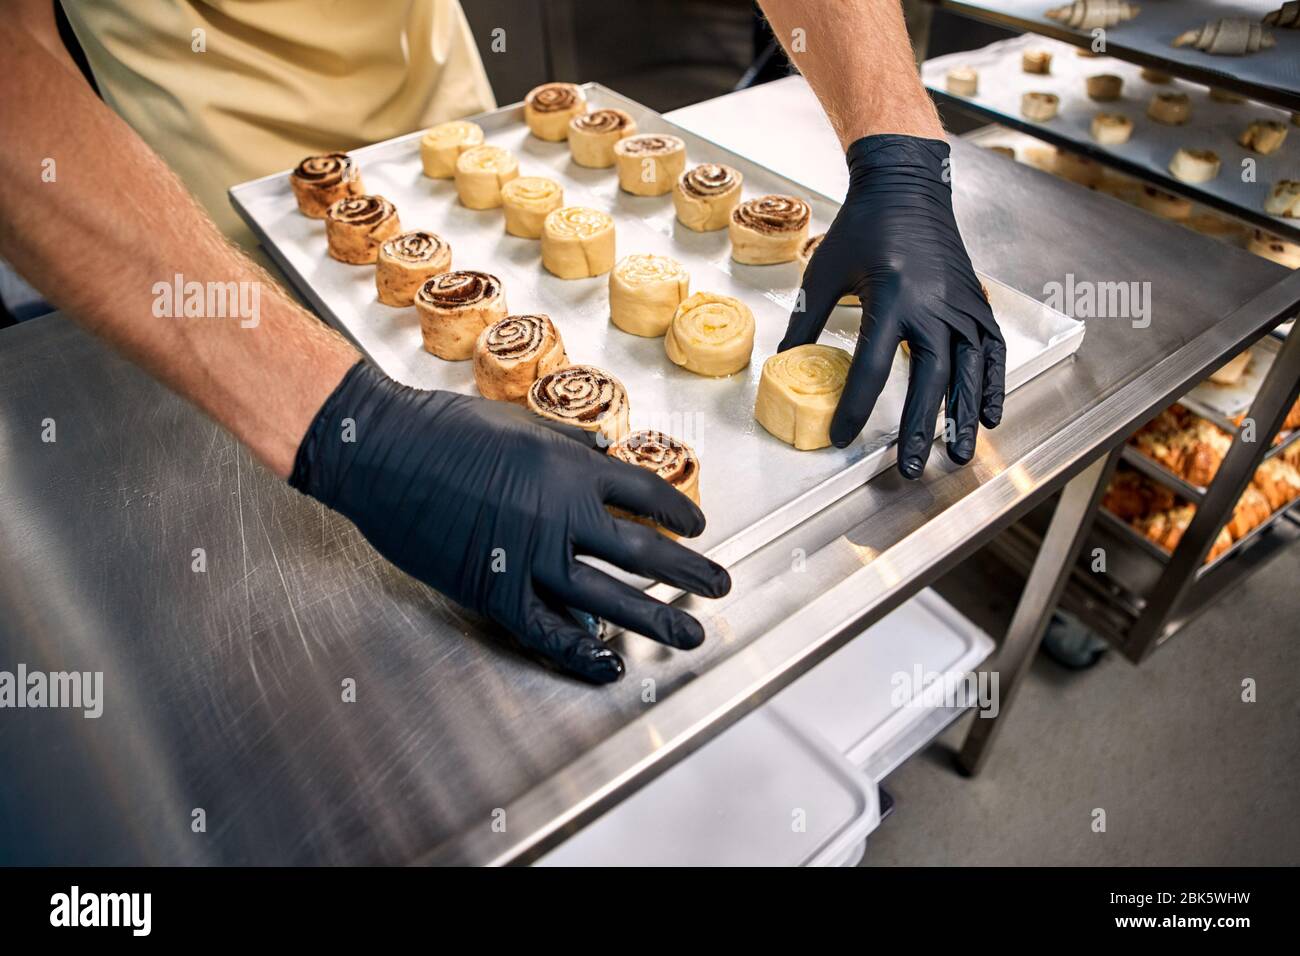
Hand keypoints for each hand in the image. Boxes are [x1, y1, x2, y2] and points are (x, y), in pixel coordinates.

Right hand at [290, 362, 730, 682]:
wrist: (382, 451)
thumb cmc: (444, 428)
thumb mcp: (518, 421)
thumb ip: (567, 441)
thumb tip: (606, 451)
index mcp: (571, 466)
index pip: (646, 495)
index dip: (679, 513)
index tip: (698, 528)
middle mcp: (562, 514)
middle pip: (644, 551)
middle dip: (689, 573)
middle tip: (719, 586)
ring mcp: (530, 556)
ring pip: (610, 598)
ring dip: (657, 619)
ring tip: (690, 633)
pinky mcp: (494, 591)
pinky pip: (548, 632)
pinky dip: (581, 652)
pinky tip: (608, 662)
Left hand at [780, 134, 1005, 477]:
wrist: (907, 187)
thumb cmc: (862, 227)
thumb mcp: (823, 271)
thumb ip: (805, 322)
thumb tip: (782, 364)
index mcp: (892, 298)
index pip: (872, 369)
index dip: (855, 408)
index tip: (842, 438)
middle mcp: (934, 305)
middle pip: (930, 380)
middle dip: (920, 429)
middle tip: (911, 468)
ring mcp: (962, 305)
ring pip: (968, 372)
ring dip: (963, 417)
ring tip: (958, 454)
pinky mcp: (977, 303)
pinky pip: (992, 351)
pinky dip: (994, 385)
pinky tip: (989, 416)